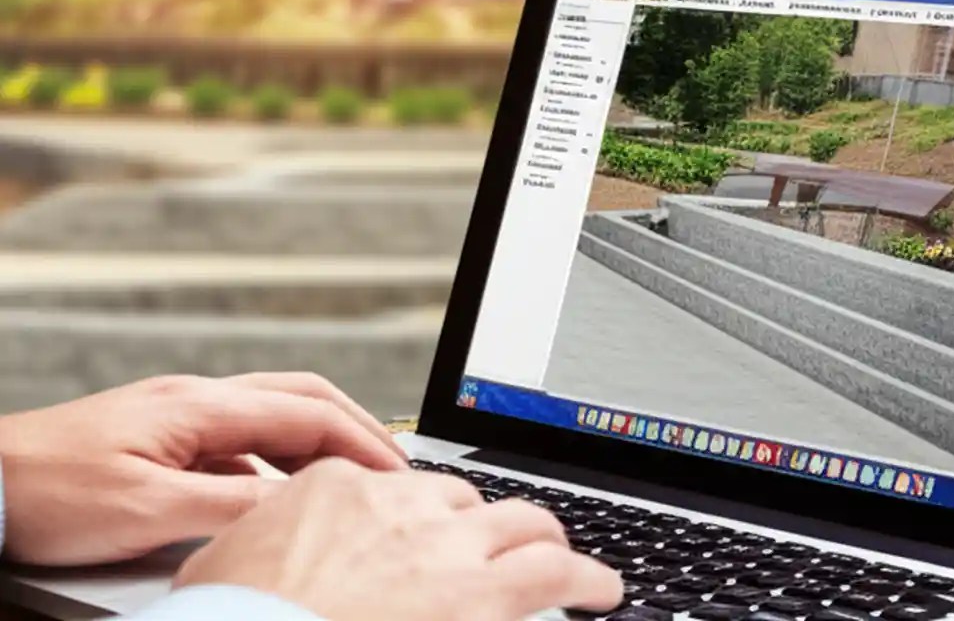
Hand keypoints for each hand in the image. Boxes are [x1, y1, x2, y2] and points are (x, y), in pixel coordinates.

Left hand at [0, 373, 405, 565]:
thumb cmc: (48, 491)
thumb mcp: (148, 510)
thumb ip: (231, 506)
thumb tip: (299, 508)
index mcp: (200, 407)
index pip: (308, 414)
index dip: (362, 443)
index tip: (396, 474)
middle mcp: (197, 400)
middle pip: (302, 397)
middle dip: (356, 427)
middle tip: (391, 466)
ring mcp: (181, 416)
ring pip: (274, 416)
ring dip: (320, 442)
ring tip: (350, 479)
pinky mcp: (164, 439)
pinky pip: (242, 442)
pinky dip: (280, 462)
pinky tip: (281, 495)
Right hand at [175, 458, 623, 620]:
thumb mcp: (224, 569)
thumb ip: (258, 547)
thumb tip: (256, 564)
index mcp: (335, 489)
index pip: (398, 488)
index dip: (425, 517)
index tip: (432, 534)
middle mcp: (400, 504)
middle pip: (466, 500)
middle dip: (486, 527)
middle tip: (499, 551)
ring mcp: (447, 543)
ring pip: (523, 523)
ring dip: (546, 543)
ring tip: (567, 565)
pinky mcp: (484, 593)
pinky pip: (558, 571)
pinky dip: (589, 579)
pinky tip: (602, 591)